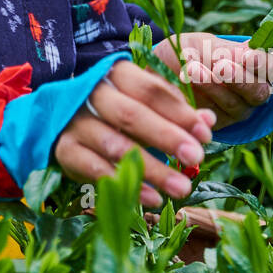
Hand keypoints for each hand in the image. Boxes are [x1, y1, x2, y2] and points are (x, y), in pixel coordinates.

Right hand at [53, 59, 216, 207]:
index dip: (179, 112)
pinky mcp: (65, 150)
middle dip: (166, 137)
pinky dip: (127, 185)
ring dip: (152, 168)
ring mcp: (76, 122)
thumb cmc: (118, 111)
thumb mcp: (146, 106)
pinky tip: (153, 198)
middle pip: (131, 114)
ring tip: (182, 186)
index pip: (150, 89)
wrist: (64, 122)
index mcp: (116, 75)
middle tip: (196, 157)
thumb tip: (208, 120)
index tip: (205, 134)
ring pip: (115, 145)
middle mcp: (92, 94)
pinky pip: (97, 170)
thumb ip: (176, 111)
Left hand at [153, 32, 272, 129]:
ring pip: (233, 104)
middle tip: (221, 66)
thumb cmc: (191, 52)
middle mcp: (251, 92)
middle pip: (258, 92)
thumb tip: (250, 54)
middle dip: (239, 79)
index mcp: (257, 68)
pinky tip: (184, 84)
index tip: (247, 56)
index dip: (263, 64)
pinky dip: (198, 101)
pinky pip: (212, 117)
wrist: (161, 68)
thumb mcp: (206, 44)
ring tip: (192, 69)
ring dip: (212, 86)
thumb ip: (227, 51)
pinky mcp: (216, 125)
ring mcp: (235, 111)